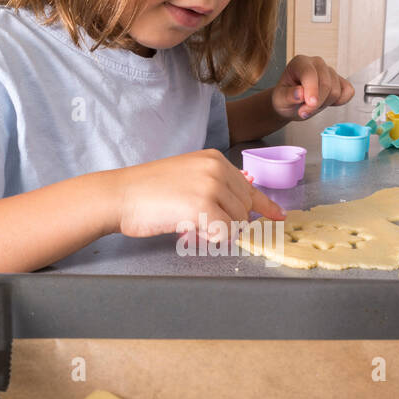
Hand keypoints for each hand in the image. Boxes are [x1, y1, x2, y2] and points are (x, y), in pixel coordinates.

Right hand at [115, 149, 284, 242]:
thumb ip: (213, 186)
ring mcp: (211, 187)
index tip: (278, 215)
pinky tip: (190, 230)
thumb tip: (239, 208)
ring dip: (216, 231)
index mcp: (213, 159)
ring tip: (187, 223)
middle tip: (196, 223)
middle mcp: (216, 169)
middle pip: (243, 209)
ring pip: (236, 222)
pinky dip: (211, 239)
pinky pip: (224, 233)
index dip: (264, 205)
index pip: (248, 186)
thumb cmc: (147, 191)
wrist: (120, 195)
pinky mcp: (203, 207)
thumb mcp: (186, 177)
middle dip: (227, 223)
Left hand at [271, 54, 354, 121]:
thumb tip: (300, 93)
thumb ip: (288, 95)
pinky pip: (348, 92)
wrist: (291, 104)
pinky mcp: (340, 81)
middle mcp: (316, 63)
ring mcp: (330, 71)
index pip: (310, 73)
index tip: (310, 104)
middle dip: (316, 103)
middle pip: (326, 84)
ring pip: (336, 91)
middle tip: (304, 112)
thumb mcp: (279, 99)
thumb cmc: (285, 98)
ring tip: (310, 106)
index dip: (312, 90)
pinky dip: (340, 101)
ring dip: (324, 104)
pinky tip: (326, 103)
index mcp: (300, 62)